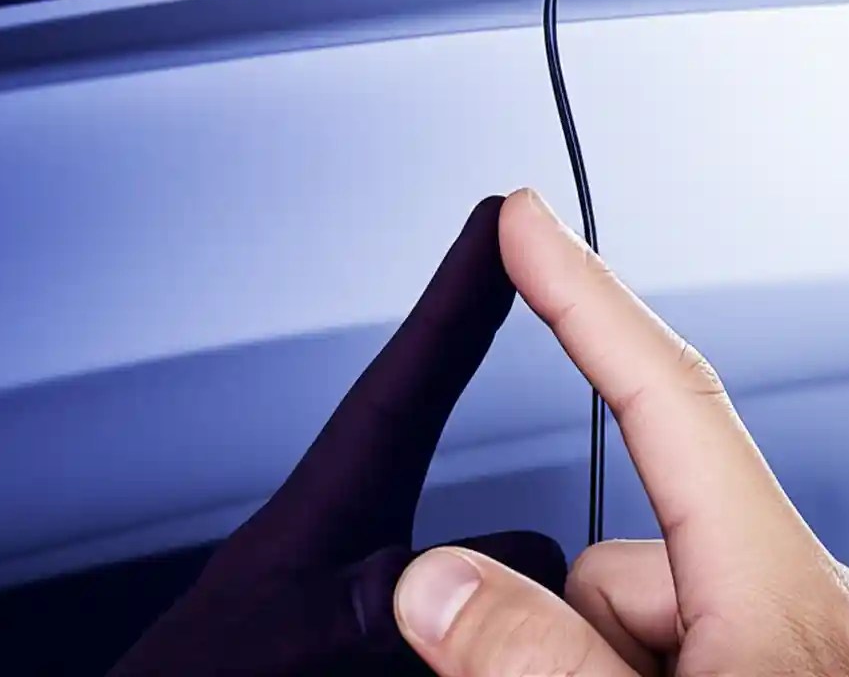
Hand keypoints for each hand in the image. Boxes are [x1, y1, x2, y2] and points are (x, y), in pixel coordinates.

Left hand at [107, 197, 566, 675]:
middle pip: (455, 439)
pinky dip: (500, 639)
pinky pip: (477, 626)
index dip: (459, 295)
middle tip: (541, 282)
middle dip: (491, 360)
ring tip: (559, 622)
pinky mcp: (399, 642)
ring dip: (521, 581)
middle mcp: (364, 539)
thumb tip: (495, 564)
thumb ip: (378, 598)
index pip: (408, 377)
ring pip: (489, 562)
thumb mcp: (289, 641)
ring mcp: (384, 595)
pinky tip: (511, 655)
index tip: (501, 216)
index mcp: (331, 506)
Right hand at [393, 188, 848, 675]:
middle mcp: (798, 608)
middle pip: (616, 566)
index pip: (664, 397)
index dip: (584, 297)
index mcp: (779, 590)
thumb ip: (538, 664)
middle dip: (560, 640)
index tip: (528, 224)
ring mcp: (796, 664)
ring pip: (632, 633)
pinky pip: (670, 665)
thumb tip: (436, 586)